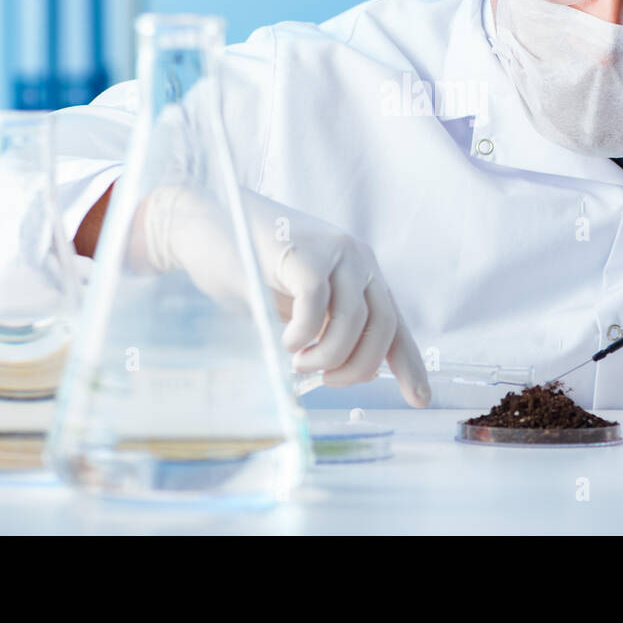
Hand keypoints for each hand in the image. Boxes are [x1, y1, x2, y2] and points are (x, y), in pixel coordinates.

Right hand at [134, 185, 430, 407]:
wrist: (203, 223)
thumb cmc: (247, 268)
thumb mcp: (297, 306)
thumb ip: (327, 329)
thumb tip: (356, 371)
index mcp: (360, 273)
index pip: (395, 324)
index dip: (409, 365)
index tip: (419, 400)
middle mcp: (356, 258)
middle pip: (382, 325)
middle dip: (358, 366)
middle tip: (326, 380)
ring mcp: (332, 250)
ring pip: (354, 319)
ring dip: (328, 354)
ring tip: (299, 362)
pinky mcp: (302, 251)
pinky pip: (317, 303)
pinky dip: (303, 333)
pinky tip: (287, 341)